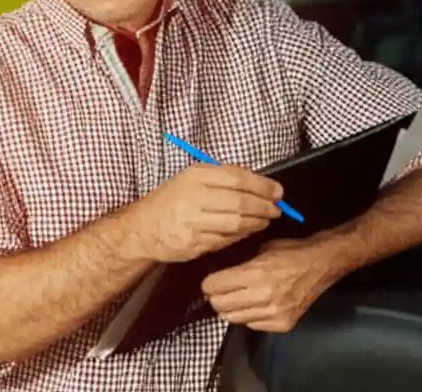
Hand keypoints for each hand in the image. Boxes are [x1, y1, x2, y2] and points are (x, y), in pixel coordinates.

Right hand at [124, 164, 283, 262]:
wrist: (143, 228)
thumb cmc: (171, 200)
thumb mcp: (191, 178)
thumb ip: (220, 176)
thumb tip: (257, 181)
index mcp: (195, 176)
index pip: (237, 178)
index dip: (262, 185)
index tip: (278, 191)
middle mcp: (194, 198)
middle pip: (240, 202)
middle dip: (264, 207)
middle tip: (277, 209)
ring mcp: (193, 223)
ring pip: (236, 224)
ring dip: (256, 223)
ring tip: (266, 220)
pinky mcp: (195, 244)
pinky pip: (226, 240)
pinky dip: (242, 235)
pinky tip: (248, 231)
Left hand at [201, 236, 346, 332]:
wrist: (322, 264)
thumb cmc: (290, 251)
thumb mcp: (261, 250)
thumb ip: (239, 264)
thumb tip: (218, 273)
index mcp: (254, 273)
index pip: (214, 286)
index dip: (208, 284)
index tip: (210, 282)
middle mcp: (262, 296)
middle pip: (220, 306)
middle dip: (216, 297)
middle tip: (221, 291)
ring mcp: (273, 313)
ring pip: (233, 318)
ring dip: (232, 309)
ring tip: (238, 298)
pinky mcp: (283, 324)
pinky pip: (252, 325)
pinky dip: (250, 316)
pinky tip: (257, 305)